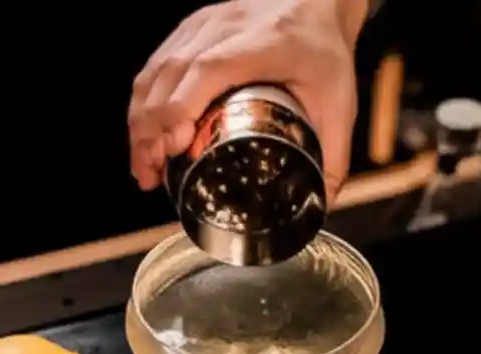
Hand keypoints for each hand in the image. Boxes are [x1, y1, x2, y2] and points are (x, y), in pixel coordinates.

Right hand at [127, 0, 367, 201]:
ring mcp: (202, 25)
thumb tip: (321, 205)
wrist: (318, 4)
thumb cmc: (325, 49)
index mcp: (263, 43)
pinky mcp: (190, 29)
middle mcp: (225, 27)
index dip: (182, 107)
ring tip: (143, 165)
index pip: (207, 69)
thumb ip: (333, 155)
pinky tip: (145, 136)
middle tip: (150, 173)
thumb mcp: (340, 102)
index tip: (173, 147)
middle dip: (151, 128)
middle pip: (170, 73)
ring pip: (155, 70)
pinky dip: (143, 104)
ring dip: (141, 120)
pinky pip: (155, 65)